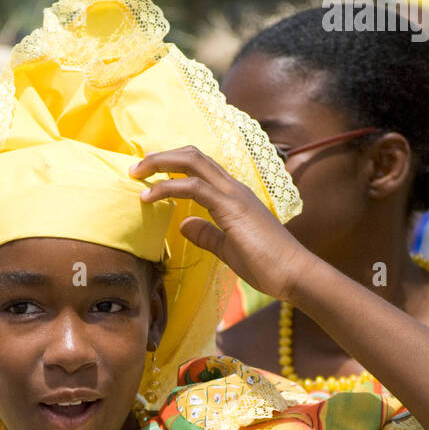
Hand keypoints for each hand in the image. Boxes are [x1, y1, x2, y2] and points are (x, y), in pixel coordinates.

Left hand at [130, 146, 315, 303]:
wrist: (294, 273)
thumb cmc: (267, 264)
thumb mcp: (228, 248)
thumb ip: (207, 234)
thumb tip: (183, 224)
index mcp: (233, 196)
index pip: (200, 167)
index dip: (172, 164)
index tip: (148, 173)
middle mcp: (233, 188)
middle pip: (193, 155)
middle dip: (160, 157)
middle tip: (134, 167)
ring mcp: (234, 195)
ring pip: (192, 163)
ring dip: (159, 164)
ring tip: (135, 174)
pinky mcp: (232, 208)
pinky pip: (194, 188)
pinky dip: (167, 188)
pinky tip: (149, 197)